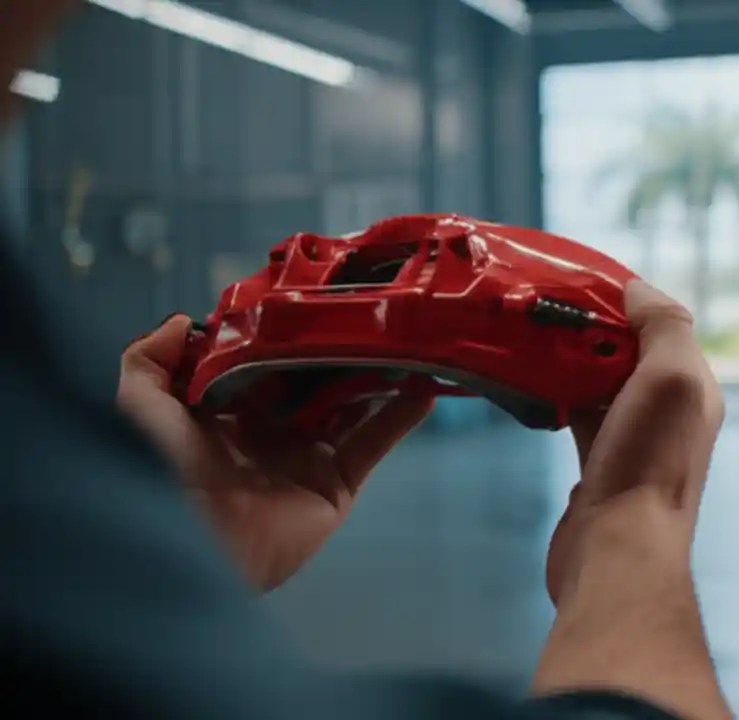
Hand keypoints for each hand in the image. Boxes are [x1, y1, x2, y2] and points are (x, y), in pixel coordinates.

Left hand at [117, 315, 434, 591]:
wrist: (190, 545)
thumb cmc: (157, 473)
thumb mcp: (137, 407)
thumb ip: (148, 361)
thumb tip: (184, 319)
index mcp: (225, 413)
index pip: (264, 361)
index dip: (286, 330)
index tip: (312, 293)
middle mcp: (270, 431)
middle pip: (315, 378)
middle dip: (339, 346)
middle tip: (369, 308)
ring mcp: (307, 458)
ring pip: (353, 405)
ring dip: (380, 373)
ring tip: (407, 336)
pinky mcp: (336, 484)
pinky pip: (374, 443)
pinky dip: (402, 414)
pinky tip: (425, 382)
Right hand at [535, 281, 729, 719]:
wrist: (617, 555)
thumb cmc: (648, 464)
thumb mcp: (671, 378)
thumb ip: (663, 326)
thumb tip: (637, 290)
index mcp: (693, 388)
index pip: (660, 324)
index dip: (620, 300)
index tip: (574, 281)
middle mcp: (669, 412)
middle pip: (627, 352)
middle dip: (588, 328)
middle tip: (540, 307)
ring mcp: (634, 441)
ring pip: (600, 382)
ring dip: (570, 361)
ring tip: (529, 338)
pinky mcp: (600, 465)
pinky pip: (580, 414)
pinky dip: (560, 395)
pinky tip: (535, 387)